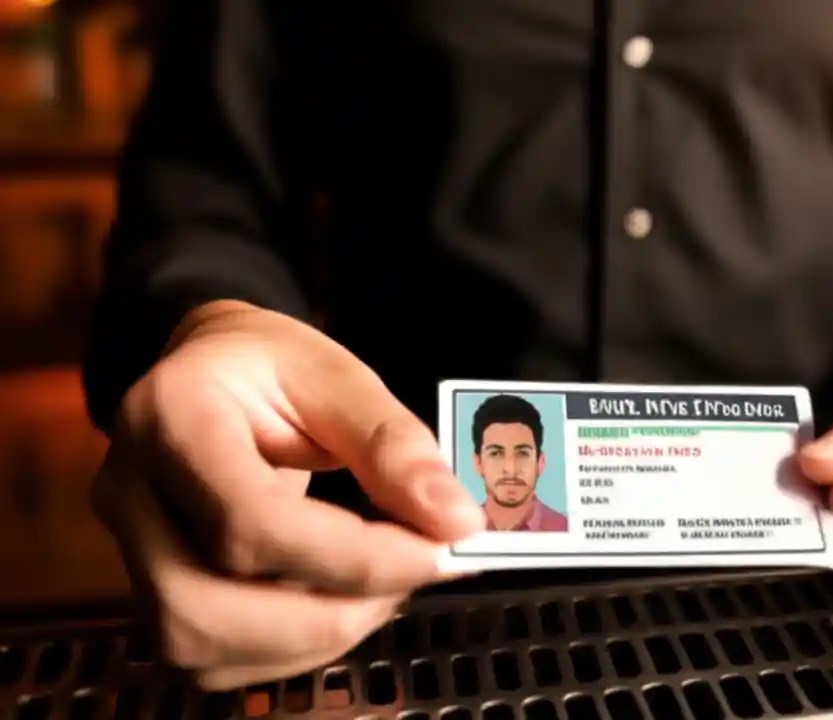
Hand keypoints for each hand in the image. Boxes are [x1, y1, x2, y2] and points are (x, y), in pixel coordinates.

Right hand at [91, 300, 484, 689]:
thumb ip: (394, 446)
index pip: (250, 520)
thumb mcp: (339, 379)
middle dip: (333, 611)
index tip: (441, 549)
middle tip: (416, 570)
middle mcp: (128, 492)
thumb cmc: (272, 367)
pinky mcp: (149, 594)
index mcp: (169, 416)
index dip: (355, 556)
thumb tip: (455, 520)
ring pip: (202, 646)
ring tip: (383, 586)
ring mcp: (127, 551)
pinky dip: (292, 647)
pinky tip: (339, 600)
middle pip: (208, 604)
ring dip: (315, 636)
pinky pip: (211, 659)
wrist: (209, 372)